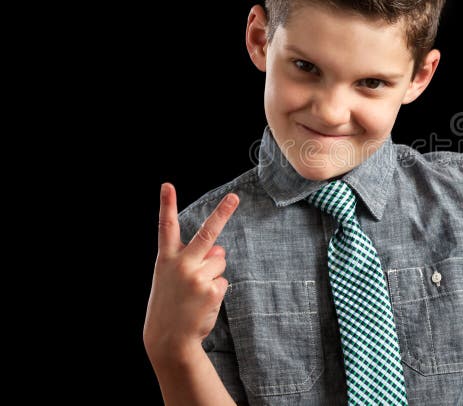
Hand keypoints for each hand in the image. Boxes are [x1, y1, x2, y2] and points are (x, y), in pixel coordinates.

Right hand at [143, 183, 238, 362]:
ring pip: (219, 261)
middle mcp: (181, 264)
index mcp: (166, 259)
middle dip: (222, 212)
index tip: (167, 185)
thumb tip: (219, 249)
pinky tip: (202, 302)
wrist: (168, 338)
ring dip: (213, 272)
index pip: (166, 227)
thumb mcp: (173, 277)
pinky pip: (223, 280)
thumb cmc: (170, 303)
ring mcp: (197, 277)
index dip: (166, 204)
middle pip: (207, 234)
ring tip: (195, 291)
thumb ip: (193, 258)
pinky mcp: (212, 290)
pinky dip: (216, 289)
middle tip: (235, 196)